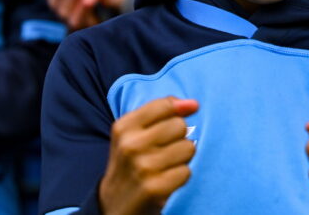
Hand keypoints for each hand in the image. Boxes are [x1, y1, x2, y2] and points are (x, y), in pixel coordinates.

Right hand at [99, 96, 197, 214]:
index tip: (176, 122)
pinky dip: (180, 176)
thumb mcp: (134, 133)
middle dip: (179, 138)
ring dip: (182, 158)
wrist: (115, 204)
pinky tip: (167, 180)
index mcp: (123, 127)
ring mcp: (142, 167)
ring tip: (166, 166)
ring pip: (188, 148)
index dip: (177, 111)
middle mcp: (130, 145)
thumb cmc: (130, 162)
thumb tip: (193, 104)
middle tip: (164, 151)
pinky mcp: (155, 188)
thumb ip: (162, 111)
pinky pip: (186, 171)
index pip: (164, 105)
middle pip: (180, 126)